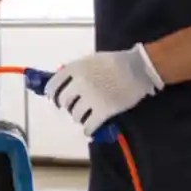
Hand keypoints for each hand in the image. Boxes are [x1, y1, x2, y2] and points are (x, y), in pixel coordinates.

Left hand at [45, 44, 163, 136]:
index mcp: (75, 69)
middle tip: (72, 108)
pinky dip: (88, 129)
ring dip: (78, 117)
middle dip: (67, 106)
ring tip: (83, 116)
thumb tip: (64, 81)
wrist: (138, 69)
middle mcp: (79, 84)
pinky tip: (89, 130)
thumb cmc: (115, 62)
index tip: (54, 99)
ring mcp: (90, 98)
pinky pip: (89, 125)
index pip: (53, 85)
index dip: (52, 94)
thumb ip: (76, 71)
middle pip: (64, 101)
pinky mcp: (103, 111)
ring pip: (76, 114)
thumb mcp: (91, 60)